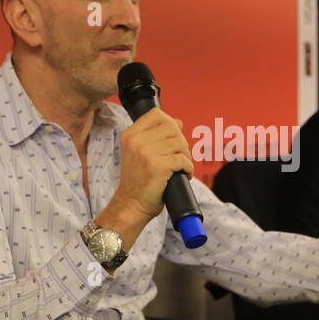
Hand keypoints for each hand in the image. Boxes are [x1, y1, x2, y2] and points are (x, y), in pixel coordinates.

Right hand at [96, 108, 192, 248]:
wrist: (131, 205)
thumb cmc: (138, 181)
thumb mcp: (139, 153)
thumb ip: (156, 136)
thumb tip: (178, 122)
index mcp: (130, 135)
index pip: (157, 114)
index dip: (170, 124)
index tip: (172, 139)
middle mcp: (136, 141)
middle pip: (172, 127)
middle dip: (181, 142)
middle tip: (178, 156)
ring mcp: (146, 152)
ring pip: (180, 143)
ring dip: (186, 156)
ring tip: (180, 167)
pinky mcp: (158, 165)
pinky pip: (183, 159)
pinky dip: (188, 168)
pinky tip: (183, 174)